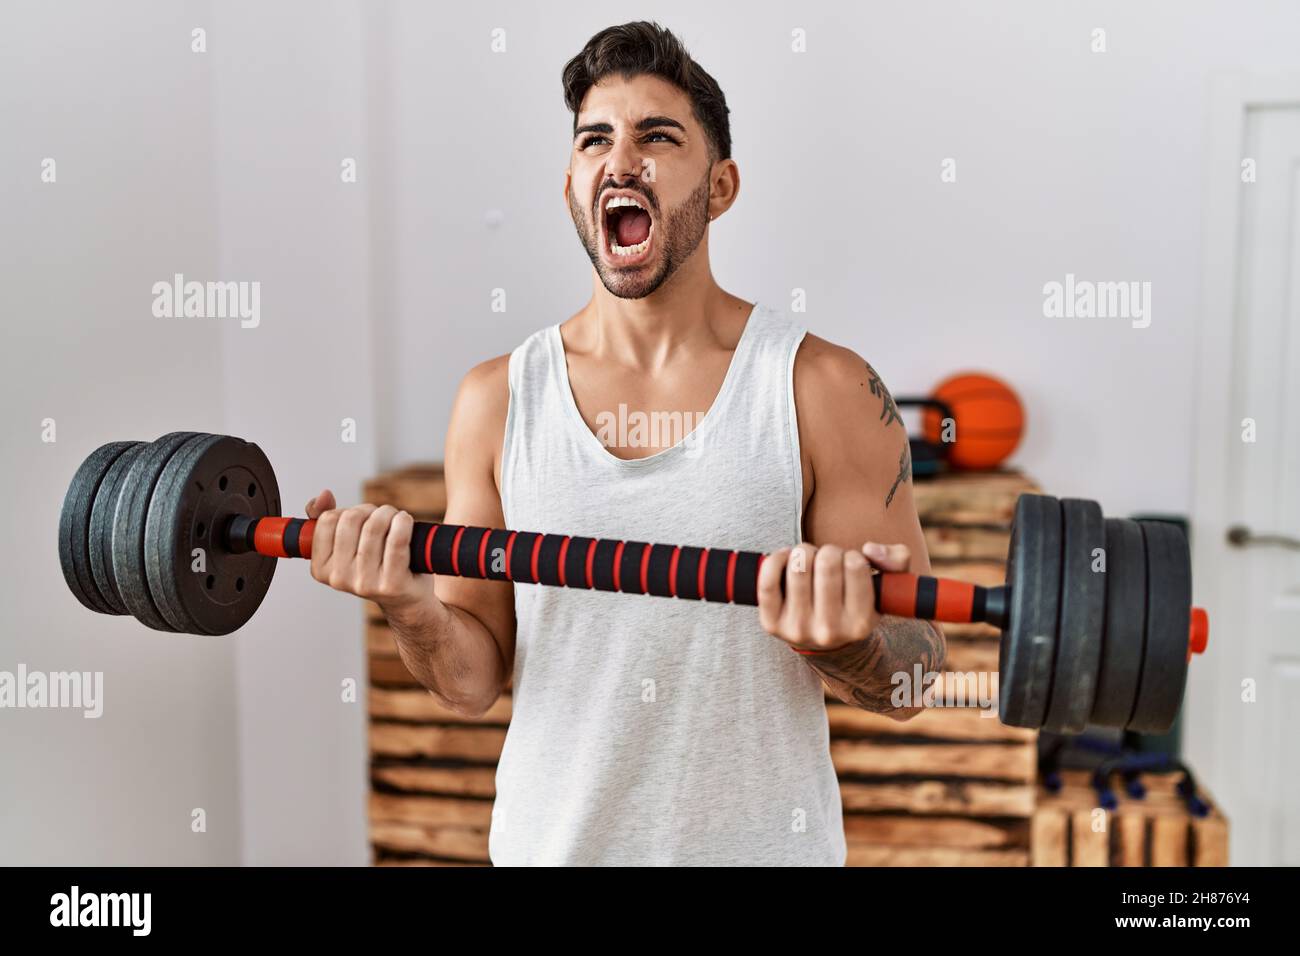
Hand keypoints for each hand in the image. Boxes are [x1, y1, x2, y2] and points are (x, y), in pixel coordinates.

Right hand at [305, 489, 436, 618]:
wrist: (406, 600)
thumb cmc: (376, 567)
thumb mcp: (345, 546)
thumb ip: (324, 519)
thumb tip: (324, 495)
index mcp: (321, 568)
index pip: (327, 520)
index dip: (347, 511)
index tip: (360, 519)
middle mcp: (340, 579)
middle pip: (351, 519)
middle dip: (370, 510)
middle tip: (382, 516)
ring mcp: (365, 583)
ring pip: (374, 526)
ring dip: (389, 513)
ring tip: (396, 519)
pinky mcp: (392, 584)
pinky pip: (396, 540)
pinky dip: (403, 523)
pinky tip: (405, 522)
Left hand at [756, 540, 912, 652]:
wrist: (825, 641)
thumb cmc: (854, 603)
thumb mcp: (885, 587)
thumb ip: (896, 560)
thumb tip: (871, 550)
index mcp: (860, 623)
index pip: (855, 565)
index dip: (852, 555)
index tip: (850, 563)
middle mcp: (829, 631)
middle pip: (825, 563)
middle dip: (828, 551)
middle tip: (828, 560)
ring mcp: (797, 629)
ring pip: (797, 566)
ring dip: (804, 552)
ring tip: (809, 561)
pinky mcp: (771, 624)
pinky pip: (767, 581)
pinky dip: (776, 559)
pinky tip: (787, 559)